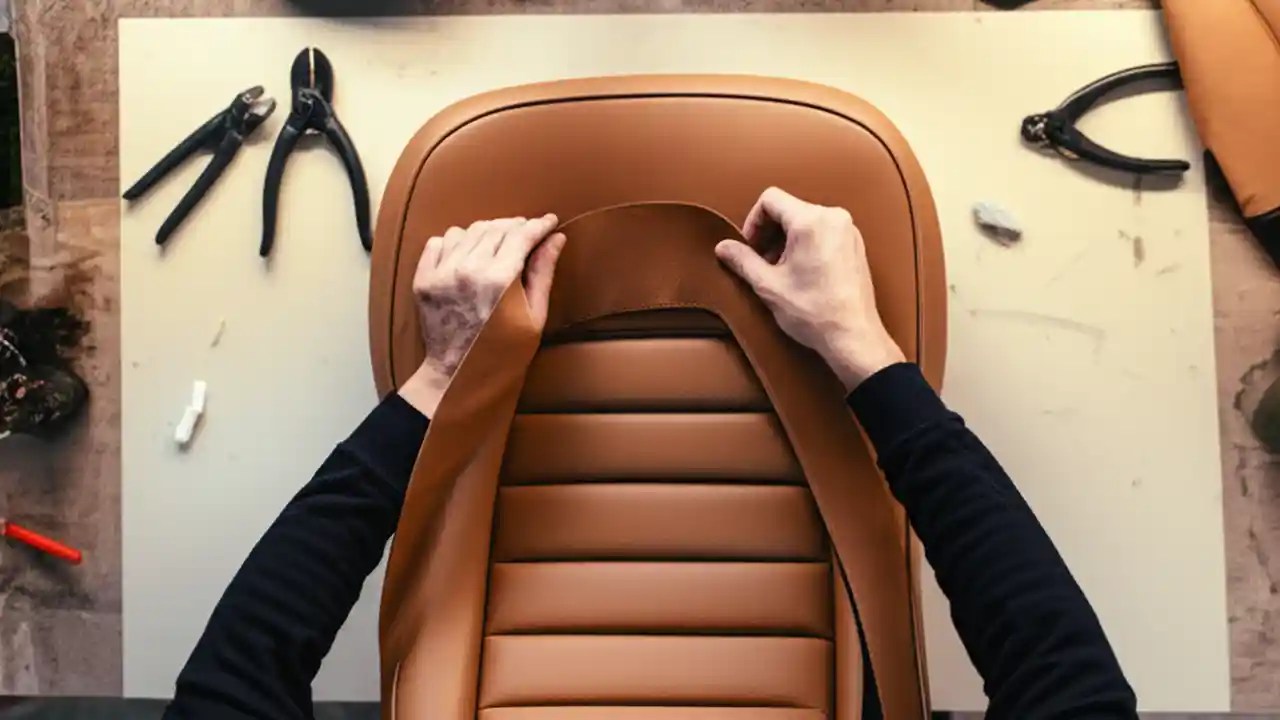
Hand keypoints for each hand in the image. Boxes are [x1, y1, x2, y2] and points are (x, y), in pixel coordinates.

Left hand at [398, 214, 566, 417]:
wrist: (458, 377)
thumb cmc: (504, 353)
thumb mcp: (534, 317)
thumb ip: (543, 273)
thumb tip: (556, 238)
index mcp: (499, 280)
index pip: (521, 235)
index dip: (539, 225)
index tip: (549, 222)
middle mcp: (467, 270)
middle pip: (495, 228)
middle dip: (515, 226)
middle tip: (527, 232)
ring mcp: (441, 274)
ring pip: (467, 231)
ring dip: (486, 233)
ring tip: (498, 245)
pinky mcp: (423, 280)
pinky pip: (439, 242)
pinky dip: (455, 242)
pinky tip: (468, 255)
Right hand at [715, 187, 903, 392]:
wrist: (852, 336)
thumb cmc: (815, 313)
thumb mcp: (768, 285)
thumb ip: (742, 260)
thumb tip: (723, 247)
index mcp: (811, 221)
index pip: (770, 199)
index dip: (753, 221)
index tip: (749, 246)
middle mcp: (833, 218)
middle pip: (789, 209)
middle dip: (770, 233)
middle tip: (761, 262)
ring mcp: (848, 231)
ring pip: (806, 220)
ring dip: (787, 240)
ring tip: (780, 271)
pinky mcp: (855, 245)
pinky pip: (823, 232)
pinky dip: (806, 245)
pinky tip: (800, 274)